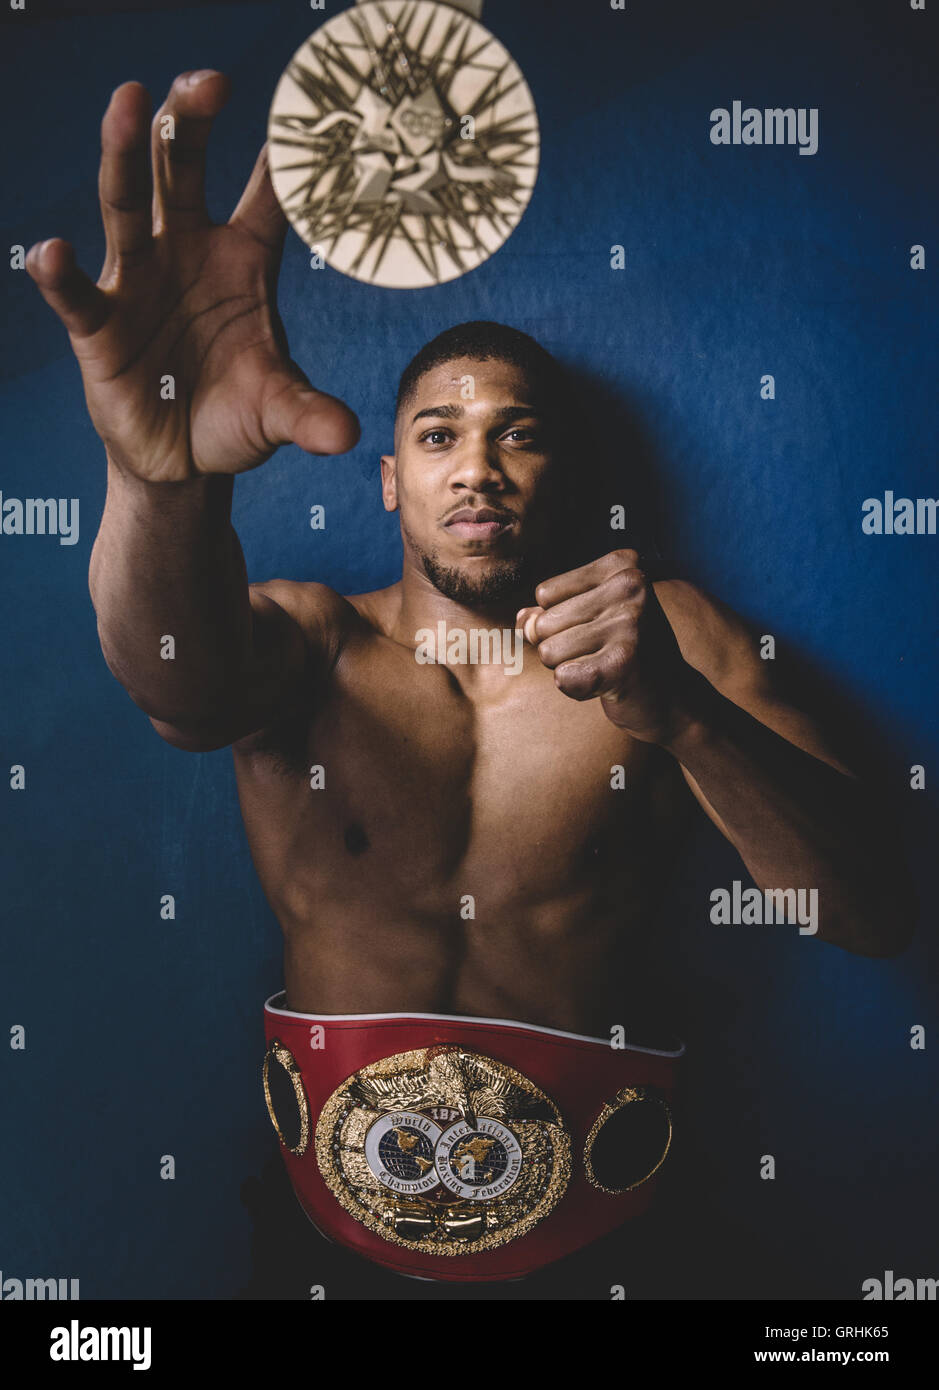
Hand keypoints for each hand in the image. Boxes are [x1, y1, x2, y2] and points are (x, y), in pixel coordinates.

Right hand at [26, 73, 358, 481]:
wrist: (184, 460)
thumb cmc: (236, 414)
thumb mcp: (278, 411)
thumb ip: (308, 414)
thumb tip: (346, 437)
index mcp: (243, 260)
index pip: (267, 198)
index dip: (284, 160)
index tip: (302, 118)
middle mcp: (186, 252)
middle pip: (181, 169)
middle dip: (191, 122)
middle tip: (210, 81)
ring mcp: (139, 280)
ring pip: (126, 202)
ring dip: (125, 153)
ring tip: (127, 102)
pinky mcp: (99, 324)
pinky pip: (76, 293)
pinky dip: (61, 273)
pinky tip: (54, 252)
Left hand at [516, 549, 694, 743]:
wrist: (673, 698)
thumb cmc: (623, 652)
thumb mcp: (586, 619)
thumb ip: (544, 614)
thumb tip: (523, 623)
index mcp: (621, 565)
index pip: (545, 594)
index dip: (560, 620)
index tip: (598, 629)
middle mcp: (629, 586)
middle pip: (543, 624)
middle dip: (562, 647)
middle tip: (603, 652)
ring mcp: (629, 622)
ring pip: (548, 652)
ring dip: (570, 668)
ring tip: (605, 665)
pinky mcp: (624, 661)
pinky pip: (564, 678)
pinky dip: (577, 689)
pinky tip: (608, 684)